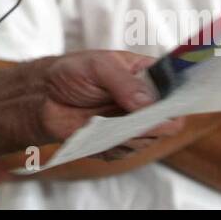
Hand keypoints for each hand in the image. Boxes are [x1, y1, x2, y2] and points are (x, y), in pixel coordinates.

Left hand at [34, 50, 182, 156]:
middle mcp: (146, 102)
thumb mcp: (98, 66)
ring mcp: (134, 125)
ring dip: (126, 134)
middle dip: (149, 122)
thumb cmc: (71, 73)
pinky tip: (93, 130)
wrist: (43, 97)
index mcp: (147, 76)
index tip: (163, 107)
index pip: (177, 90)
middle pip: (169, 122)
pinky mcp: (119, 144)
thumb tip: (147, 104)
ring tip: (100, 118)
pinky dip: (110, 144)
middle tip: (126, 115)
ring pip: (148, 140)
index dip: (177, 100)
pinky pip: (125, 152)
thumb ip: (124, 82)